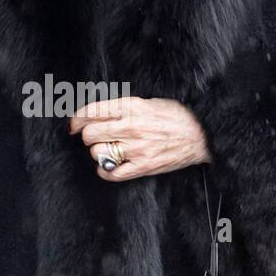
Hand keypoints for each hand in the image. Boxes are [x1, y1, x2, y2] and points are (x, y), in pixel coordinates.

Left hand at [68, 96, 210, 180]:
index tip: (74, 124)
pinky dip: (104, 171)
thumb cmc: (176, 116)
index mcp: (131, 107)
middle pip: (90, 134)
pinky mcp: (143, 167)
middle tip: (94, 137)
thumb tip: (97, 114)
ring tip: (107, 150)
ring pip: (97, 153)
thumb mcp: (148, 102)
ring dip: (98, 152)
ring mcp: (136, 149)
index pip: (92, 112)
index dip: (77, 119)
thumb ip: (123, 108)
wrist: (201, 134)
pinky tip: (109, 166)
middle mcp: (131, 127)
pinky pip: (111, 173)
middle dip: (88, 135)